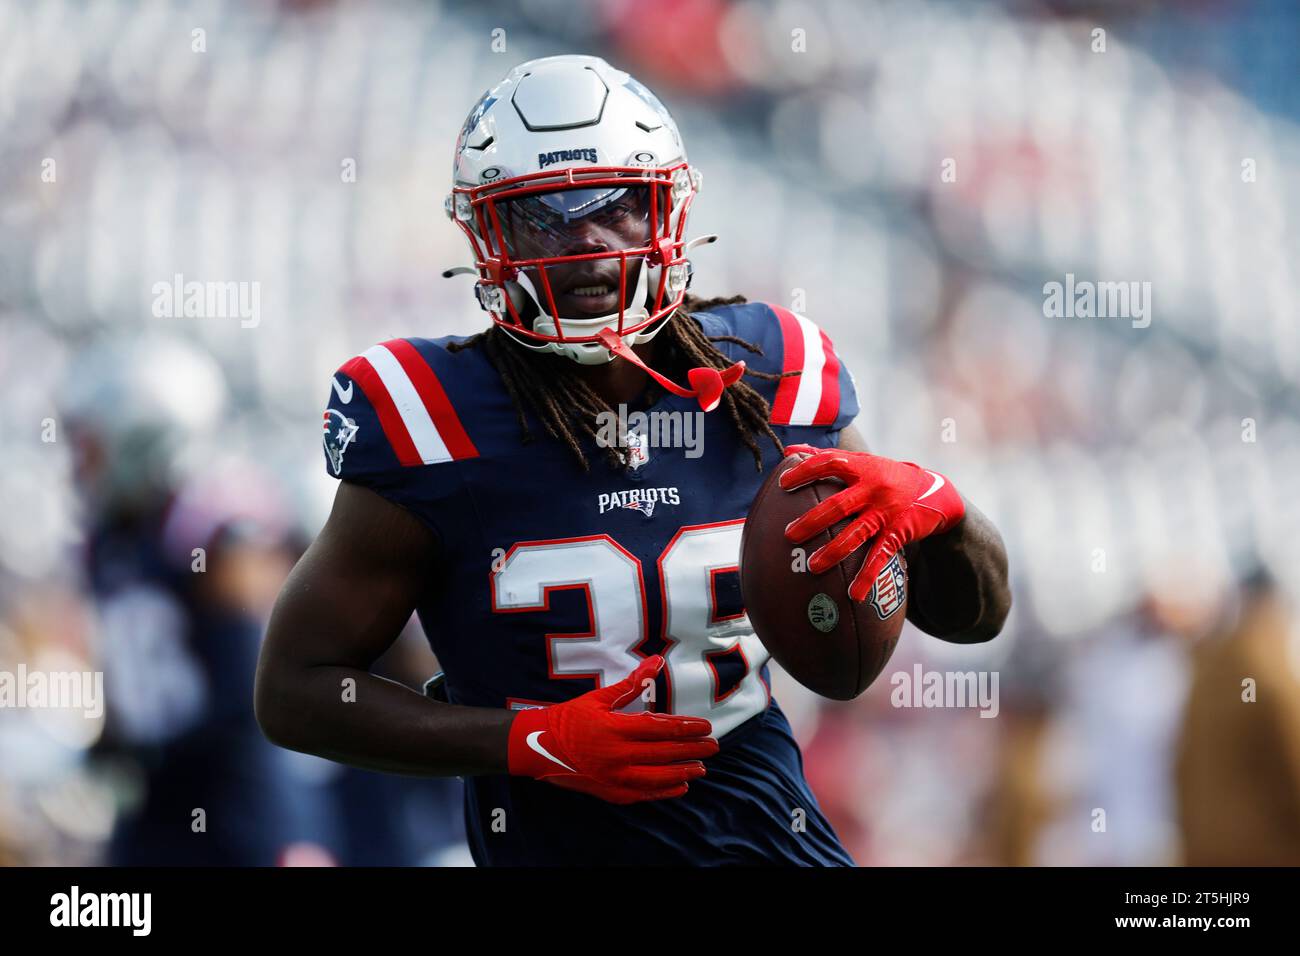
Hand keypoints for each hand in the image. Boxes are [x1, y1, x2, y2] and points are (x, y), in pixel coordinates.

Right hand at [507, 656, 718, 803]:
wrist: (538, 747)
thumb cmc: (570, 718)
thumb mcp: (600, 698)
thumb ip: (632, 683)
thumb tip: (656, 661)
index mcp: (615, 729)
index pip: (660, 729)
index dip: (686, 728)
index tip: (705, 727)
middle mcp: (616, 756)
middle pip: (664, 754)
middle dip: (692, 750)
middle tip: (713, 746)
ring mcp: (613, 777)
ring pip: (657, 778)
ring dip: (682, 773)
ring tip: (701, 768)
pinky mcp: (609, 792)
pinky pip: (642, 794)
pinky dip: (663, 792)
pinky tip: (680, 787)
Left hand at [780, 445, 965, 601]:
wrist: (935, 493)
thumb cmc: (887, 476)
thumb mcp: (862, 462)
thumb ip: (827, 457)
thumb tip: (790, 451)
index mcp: (861, 468)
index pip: (829, 463)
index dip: (806, 471)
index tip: (783, 483)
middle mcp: (873, 488)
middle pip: (839, 504)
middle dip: (813, 520)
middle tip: (789, 535)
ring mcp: (886, 512)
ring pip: (857, 533)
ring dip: (834, 551)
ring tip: (813, 566)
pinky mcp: (898, 532)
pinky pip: (880, 557)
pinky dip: (867, 576)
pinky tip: (854, 594)